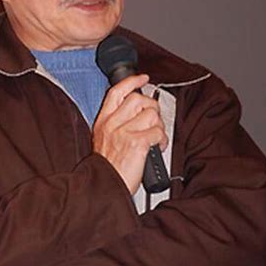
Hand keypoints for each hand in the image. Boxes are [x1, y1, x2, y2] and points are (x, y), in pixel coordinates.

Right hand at [93, 74, 167, 194]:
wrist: (104, 187)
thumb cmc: (107, 168)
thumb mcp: (104, 140)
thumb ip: (116, 124)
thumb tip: (138, 112)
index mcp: (103, 121)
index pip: (117, 92)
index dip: (131, 82)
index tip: (143, 78)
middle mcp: (112, 124)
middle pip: (138, 100)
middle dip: (152, 108)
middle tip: (153, 121)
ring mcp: (124, 132)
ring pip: (151, 115)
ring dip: (159, 127)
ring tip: (156, 139)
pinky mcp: (137, 143)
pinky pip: (157, 132)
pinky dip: (162, 140)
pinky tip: (158, 147)